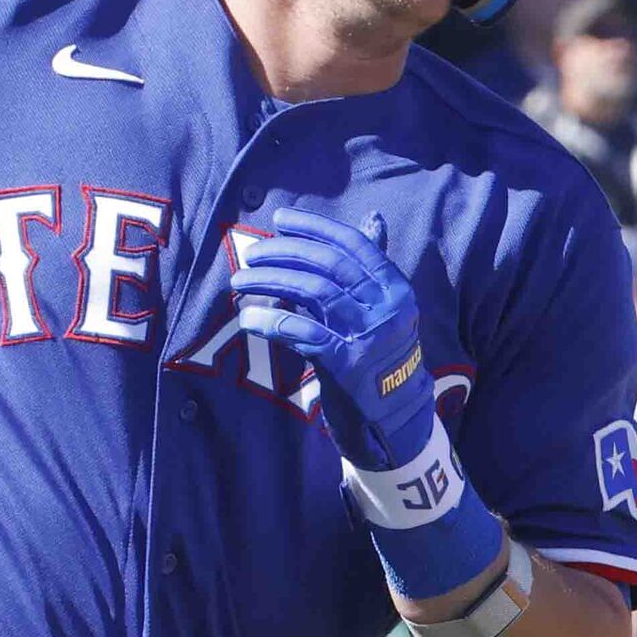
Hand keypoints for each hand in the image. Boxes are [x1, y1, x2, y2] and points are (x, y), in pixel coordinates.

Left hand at [228, 208, 435, 473]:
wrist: (397, 417)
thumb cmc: (382, 357)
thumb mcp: (386, 310)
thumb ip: (373, 269)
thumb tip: (373, 219)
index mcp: (396, 288)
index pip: (353, 244)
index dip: (315, 226)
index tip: (280, 218)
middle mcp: (387, 308)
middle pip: (328, 265)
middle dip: (284, 251)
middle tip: (251, 252)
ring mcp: (368, 337)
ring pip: (312, 292)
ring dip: (270, 281)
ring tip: (239, 281)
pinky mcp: (347, 366)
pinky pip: (301, 333)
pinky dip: (271, 321)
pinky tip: (248, 317)